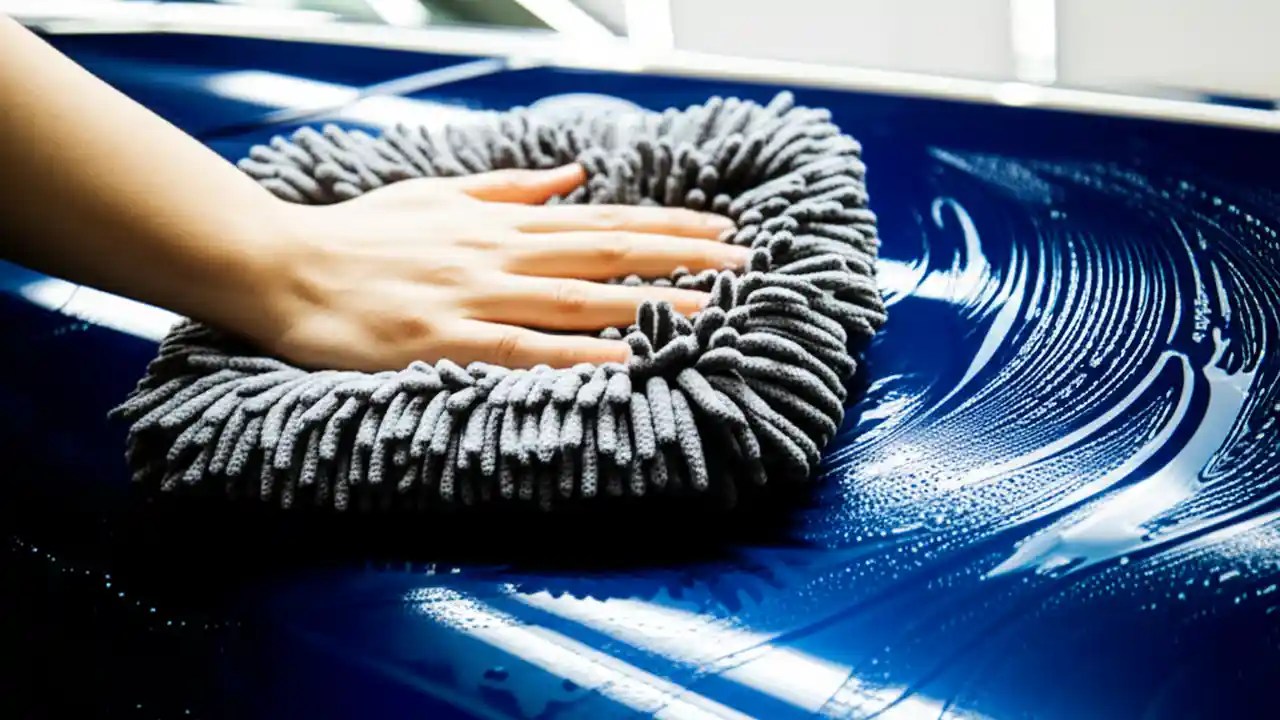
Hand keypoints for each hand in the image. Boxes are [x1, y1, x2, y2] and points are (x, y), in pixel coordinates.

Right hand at [252, 164, 743, 370]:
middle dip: (681, 261)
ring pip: (581, 301)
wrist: (282, 267)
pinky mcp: (446, 344)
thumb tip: (570, 177)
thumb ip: (508, 189)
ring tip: (709, 314)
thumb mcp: (436, 195)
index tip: (721, 233)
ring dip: (650, 305)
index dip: (668, 225)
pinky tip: (626, 364)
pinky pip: (526, 351)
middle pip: (608, 254)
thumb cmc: (360, 236)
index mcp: (502, 225)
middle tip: (743, 269)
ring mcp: (476, 300)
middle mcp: (501, 257)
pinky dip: (580, 357)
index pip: (604, 221)